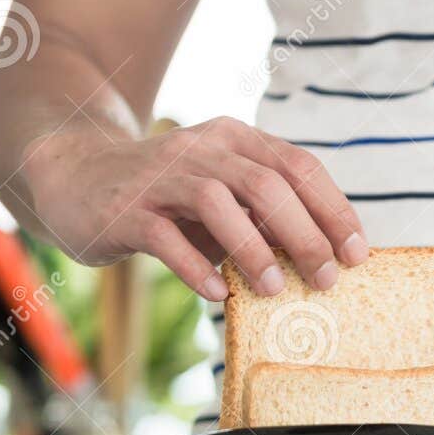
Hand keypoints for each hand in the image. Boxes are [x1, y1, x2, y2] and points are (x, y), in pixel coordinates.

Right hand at [23, 116, 366, 300]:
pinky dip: (196, 267)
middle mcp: (201, 149)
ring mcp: (160, 176)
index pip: (299, 166)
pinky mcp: (125, 209)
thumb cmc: (170, 198)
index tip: (358, 254)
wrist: (75, 178)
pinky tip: (219, 294)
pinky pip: (165, 237)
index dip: (334, 209)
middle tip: (325, 279)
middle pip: (267, 184)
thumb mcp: (225, 197)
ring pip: (217, 201)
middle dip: (305, 235)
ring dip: (254, 250)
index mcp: (236, 140)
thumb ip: (268, 215)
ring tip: (273, 290)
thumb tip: (328, 257)